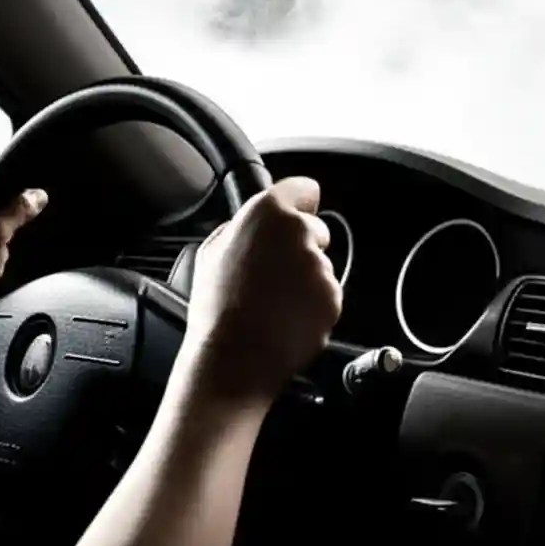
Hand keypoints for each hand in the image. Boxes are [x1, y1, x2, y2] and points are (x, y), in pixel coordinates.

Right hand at [176, 177, 341, 409]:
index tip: (298, 211)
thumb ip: (239, 226)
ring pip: (321, 265)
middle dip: (301, 246)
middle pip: (315, 229)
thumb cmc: (217, 308)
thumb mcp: (211, 251)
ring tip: (274, 301)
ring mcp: (320, 266)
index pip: (304, 188)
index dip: (299, 203)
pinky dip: (314, 304)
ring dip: (306, 278)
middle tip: (272, 273)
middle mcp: (299, 233)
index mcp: (267, 213)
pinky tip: (287, 316)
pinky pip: (328, 294)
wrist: (234, 357)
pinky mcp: (334, 297)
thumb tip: (251, 223)